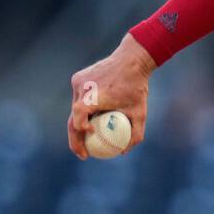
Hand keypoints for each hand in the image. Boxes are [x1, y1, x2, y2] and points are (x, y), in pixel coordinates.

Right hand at [67, 33, 154, 159]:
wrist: (132, 59)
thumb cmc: (137, 87)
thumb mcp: (141, 112)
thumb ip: (136, 133)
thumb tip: (124, 152)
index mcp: (95, 95)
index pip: (78, 117)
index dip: (79, 132)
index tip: (89, 143)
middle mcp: (83, 88)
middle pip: (73, 117)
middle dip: (75, 139)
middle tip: (83, 154)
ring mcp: (78, 81)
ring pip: (75, 107)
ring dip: (79, 123)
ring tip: (90, 138)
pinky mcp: (77, 77)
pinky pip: (79, 97)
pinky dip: (84, 108)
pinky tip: (95, 116)